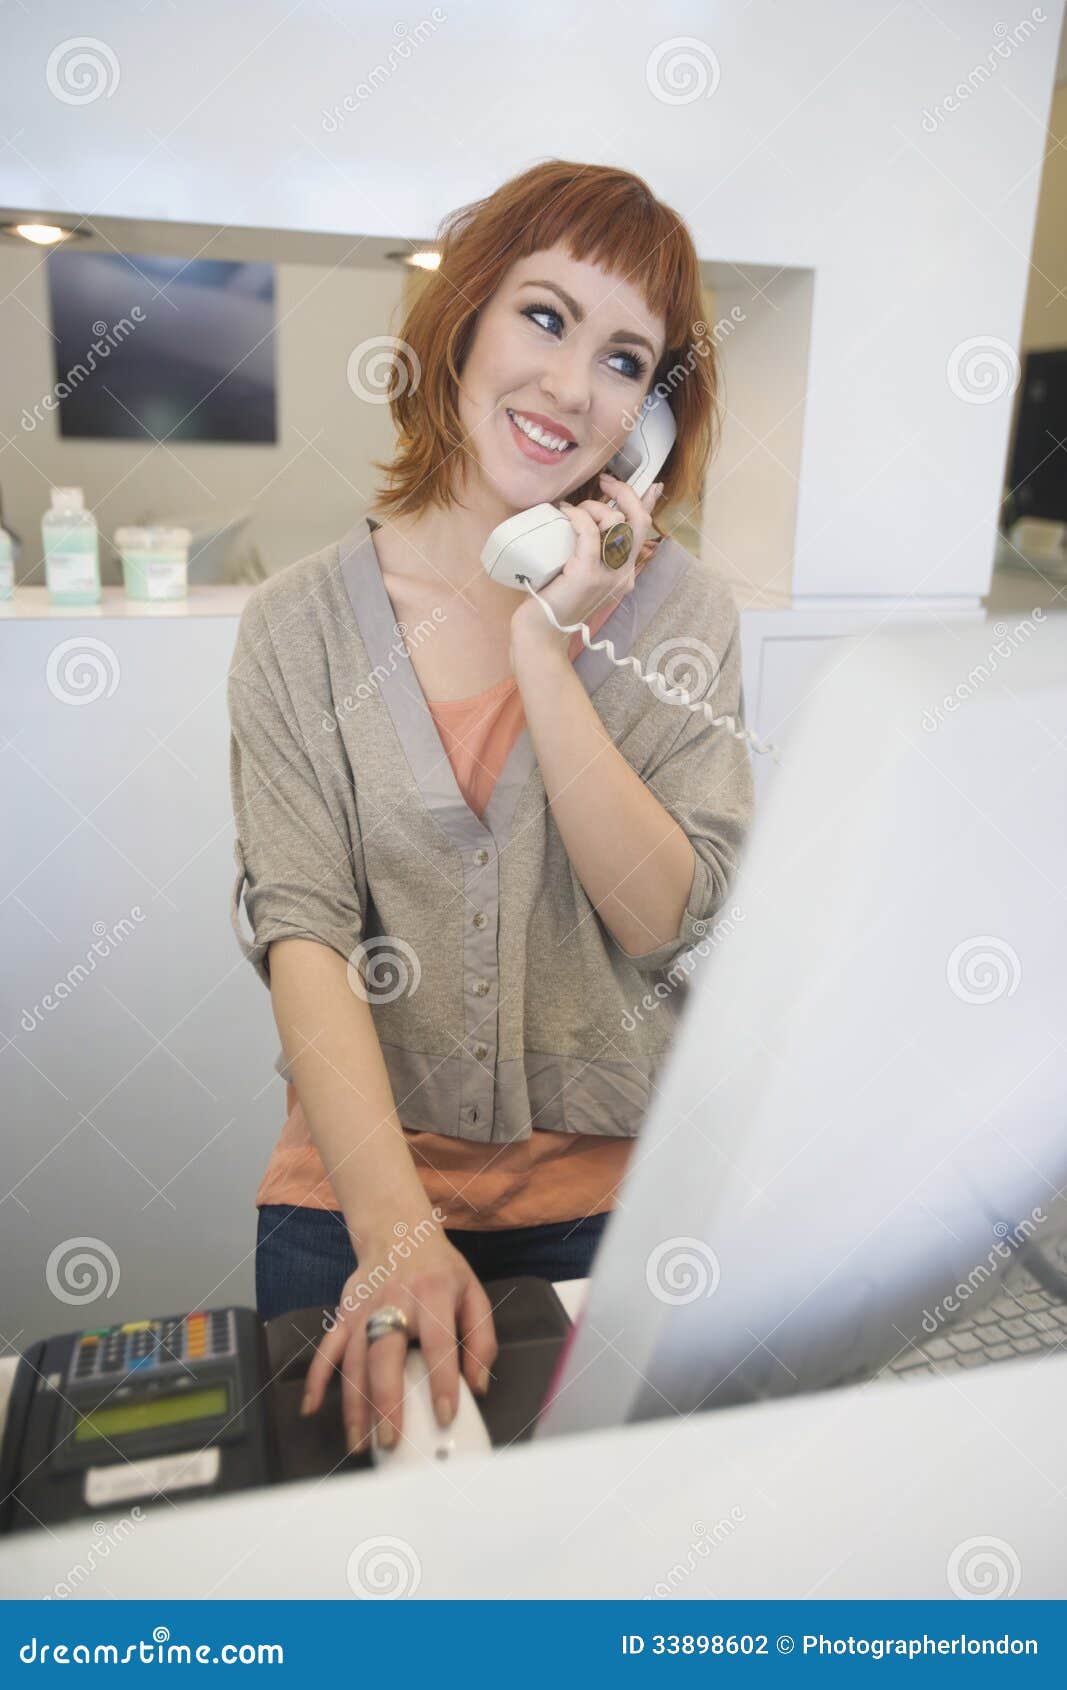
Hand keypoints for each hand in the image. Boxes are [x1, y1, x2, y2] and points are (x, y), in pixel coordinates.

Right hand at [300, 1225, 497, 1453]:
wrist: (397, 1230)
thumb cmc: (439, 1270)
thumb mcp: (473, 1294)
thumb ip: (482, 1340)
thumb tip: (478, 1386)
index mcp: (433, 1294)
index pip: (438, 1343)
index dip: (442, 1381)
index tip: (445, 1416)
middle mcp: (394, 1301)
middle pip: (384, 1354)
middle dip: (386, 1401)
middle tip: (390, 1441)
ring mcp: (363, 1309)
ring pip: (352, 1360)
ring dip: (354, 1404)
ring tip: (360, 1444)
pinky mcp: (343, 1314)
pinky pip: (326, 1348)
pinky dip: (315, 1378)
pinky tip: (311, 1407)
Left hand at [510, 474, 664, 648]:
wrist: (541, 634)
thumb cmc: (554, 602)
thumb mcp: (578, 575)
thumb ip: (588, 555)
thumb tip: (580, 524)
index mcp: (624, 574)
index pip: (644, 533)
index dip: (649, 504)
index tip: (651, 484)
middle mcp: (623, 575)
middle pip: (639, 522)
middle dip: (625, 493)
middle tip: (604, 482)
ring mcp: (608, 576)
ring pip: (615, 522)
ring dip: (594, 505)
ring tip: (571, 509)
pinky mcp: (588, 575)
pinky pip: (589, 533)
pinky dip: (578, 516)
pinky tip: (565, 512)